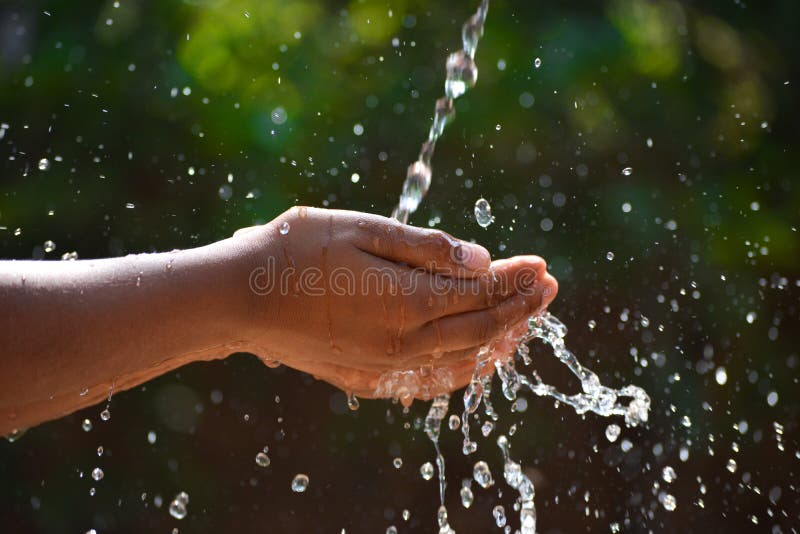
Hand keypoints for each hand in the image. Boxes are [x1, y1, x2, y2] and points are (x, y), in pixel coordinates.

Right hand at [232, 207, 557, 401]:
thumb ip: (426, 249)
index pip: (481, 292)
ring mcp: (386, 367)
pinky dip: (465, 370)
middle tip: (548, 288)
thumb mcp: (362, 231)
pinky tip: (476, 358)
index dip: (516, 278)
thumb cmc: (296, 251)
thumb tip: (481, 261)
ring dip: (500, 340)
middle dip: (521, 308)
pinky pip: (432, 382)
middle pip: (481, 329)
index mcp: (406, 301)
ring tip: (525, 322)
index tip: (542, 264)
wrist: (239, 299)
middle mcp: (403, 342)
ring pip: (463, 360)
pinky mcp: (368, 379)